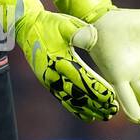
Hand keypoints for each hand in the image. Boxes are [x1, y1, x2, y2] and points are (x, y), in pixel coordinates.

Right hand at [0, 0, 119, 123]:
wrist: (26, 28)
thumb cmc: (49, 24)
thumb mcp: (64, 24)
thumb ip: (79, 31)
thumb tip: (93, 35)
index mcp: (60, 59)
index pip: (82, 78)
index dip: (96, 89)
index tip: (111, 97)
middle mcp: (54, 74)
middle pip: (78, 94)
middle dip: (96, 103)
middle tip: (113, 110)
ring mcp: (50, 81)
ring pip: (71, 101)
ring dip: (89, 109)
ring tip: (105, 116)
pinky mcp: (48, 84)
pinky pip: (63, 100)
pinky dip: (76, 109)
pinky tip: (89, 115)